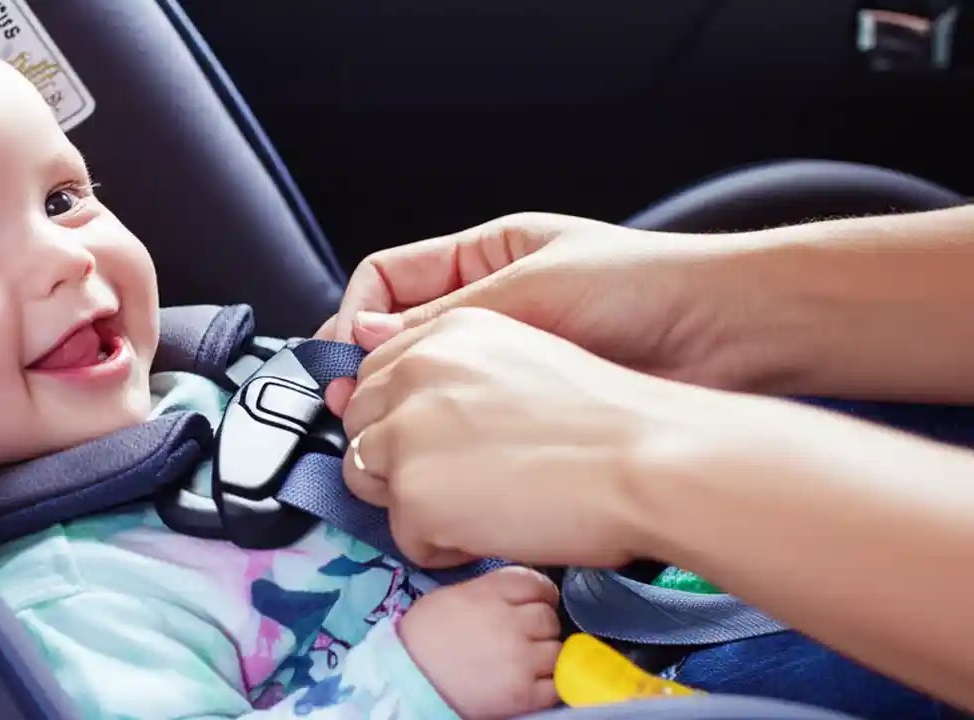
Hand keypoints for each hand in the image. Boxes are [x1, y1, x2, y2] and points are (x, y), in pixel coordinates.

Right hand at [318, 213, 773, 411]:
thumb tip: (364, 336)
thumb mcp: (530, 288)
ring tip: (388, 438)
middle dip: (370, 373)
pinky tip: (440, 453)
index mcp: (483, 260)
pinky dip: (450, 438)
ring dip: (406, 410)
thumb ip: (444, 315)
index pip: (389, 281)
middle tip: (349, 413)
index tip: (334, 362)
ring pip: (434, 385)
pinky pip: (474, 419)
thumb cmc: (640, 287)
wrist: (728, 335)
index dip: (353, 316)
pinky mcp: (534, 404)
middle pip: (401, 338)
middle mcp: (490, 309)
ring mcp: (512, 359)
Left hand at [339, 307, 741, 569]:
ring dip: (412, 501)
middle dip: (394, 458)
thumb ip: (455, 372)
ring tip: (479, 506)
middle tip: (459, 480)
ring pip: (364, 477)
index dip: (396, 417)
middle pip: (357, 425)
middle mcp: (413, 372)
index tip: (427, 443)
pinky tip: (493, 531)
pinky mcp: (412, 493)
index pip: (373, 373)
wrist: (643, 459)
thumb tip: (406, 411)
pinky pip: (401, 535)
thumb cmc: (607, 418)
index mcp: (444, 333)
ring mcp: (406, 432)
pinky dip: (439, 547)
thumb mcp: (520, 359)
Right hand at [400, 566, 561, 719]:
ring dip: (544, 655)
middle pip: (548, 618)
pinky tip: (528, 682)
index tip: (536, 603)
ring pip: (556, 650)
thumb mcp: (454, 595)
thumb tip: (519, 595)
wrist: (408, 678)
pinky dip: (546, 684)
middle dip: (539, 626)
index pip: (536, 583)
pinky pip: (555, 684)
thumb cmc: (425, 635)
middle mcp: (509, 622)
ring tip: (524, 661)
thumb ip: (490, 590)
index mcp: (490, 593)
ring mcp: (520, 659)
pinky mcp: (523, 694)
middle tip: (523, 636)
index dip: (540, 594)